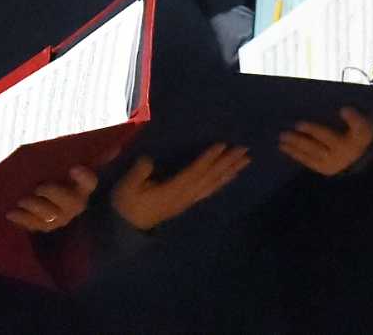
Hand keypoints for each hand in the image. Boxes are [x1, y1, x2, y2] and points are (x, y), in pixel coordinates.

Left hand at [6, 164, 96, 232]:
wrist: (37, 192)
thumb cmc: (49, 173)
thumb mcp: (55, 165)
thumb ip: (56, 160)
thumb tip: (52, 153)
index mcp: (82, 187)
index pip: (90, 182)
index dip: (84, 177)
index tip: (73, 168)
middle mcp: (76, 204)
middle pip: (71, 202)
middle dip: (54, 194)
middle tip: (38, 188)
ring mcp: (61, 218)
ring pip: (51, 216)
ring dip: (36, 207)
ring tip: (21, 200)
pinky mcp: (45, 226)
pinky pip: (34, 225)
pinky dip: (22, 219)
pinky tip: (10, 213)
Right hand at [110, 145, 249, 230]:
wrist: (126, 228)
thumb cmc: (127, 204)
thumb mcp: (128, 187)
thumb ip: (139, 173)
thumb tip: (149, 160)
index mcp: (173, 191)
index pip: (195, 172)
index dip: (208, 158)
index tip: (222, 145)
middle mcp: (186, 196)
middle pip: (210, 177)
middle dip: (227, 163)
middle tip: (245, 150)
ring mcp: (188, 200)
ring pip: (213, 184)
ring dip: (230, 171)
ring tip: (245, 160)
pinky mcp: (188, 201)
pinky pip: (210, 190)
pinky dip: (222, 181)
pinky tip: (231, 175)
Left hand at [279, 106, 372, 175]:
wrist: (359, 157)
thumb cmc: (357, 135)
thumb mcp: (362, 125)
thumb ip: (354, 118)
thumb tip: (344, 110)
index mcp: (353, 141)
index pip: (345, 130)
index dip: (341, 122)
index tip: (342, 110)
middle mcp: (342, 154)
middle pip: (321, 144)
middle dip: (306, 137)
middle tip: (291, 129)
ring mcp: (332, 163)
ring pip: (312, 153)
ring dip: (295, 146)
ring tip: (282, 138)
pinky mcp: (324, 169)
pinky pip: (308, 161)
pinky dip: (296, 155)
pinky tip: (286, 148)